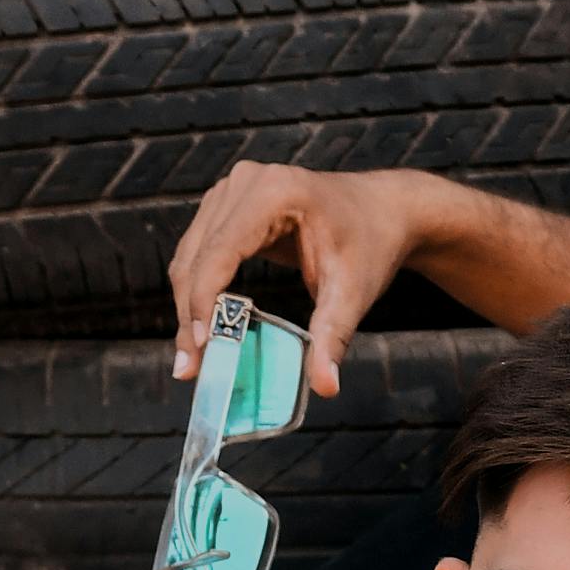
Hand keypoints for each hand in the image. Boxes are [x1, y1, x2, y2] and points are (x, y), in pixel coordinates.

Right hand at [164, 157, 448, 393]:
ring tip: (192, 359)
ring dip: (187, 308)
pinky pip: (198, 251)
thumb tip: (325, 387)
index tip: (201, 350)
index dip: (204, 302)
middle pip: (197, 257)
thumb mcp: (353, 292)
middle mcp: (245, 182)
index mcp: (274, 193)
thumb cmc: (369, 247)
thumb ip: (333, 337)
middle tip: (191, 370)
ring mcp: (231, 189)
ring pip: (189, 256)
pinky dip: (197, 291)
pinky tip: (204, 330)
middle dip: (190, 316)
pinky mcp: (227, 204)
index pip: (220, 252)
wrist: (382, 212)